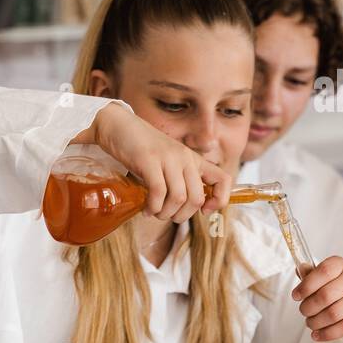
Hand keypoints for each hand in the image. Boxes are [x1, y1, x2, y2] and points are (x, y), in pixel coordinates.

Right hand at [89, 102, 231, 223]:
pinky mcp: (149, 160)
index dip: (219, 200)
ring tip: (154, 212)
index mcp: (194, 159)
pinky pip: (158, 192)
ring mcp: (168, 158)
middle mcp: (185, 157)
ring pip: (179, 198)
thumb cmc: (142, 150)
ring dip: (165, 213)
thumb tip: (184, 209)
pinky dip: (153, 207)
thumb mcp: (168, 163)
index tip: (204, 211)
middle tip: (167, 216)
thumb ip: (179, 180)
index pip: (223, 180)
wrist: (119, 126)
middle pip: (197, 198)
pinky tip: (146, 209)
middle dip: (182, 216)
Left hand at [292, 256, 342, 341]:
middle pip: (326, 295)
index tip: (296, 296)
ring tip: (310, 324)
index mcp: (341, 265)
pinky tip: (318, 335)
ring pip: (334, 314)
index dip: (306, 285)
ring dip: (316, 322)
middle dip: (308, 307)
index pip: (323, 271)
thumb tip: (300, 269)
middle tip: (304, 312)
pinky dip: (327, 334)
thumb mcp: (331, 274)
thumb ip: (314, 273)